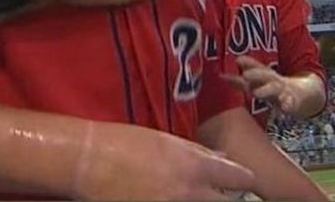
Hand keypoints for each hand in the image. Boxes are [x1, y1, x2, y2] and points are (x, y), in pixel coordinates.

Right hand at [75, 123, 255, 200]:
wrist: (88, 159)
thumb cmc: (121, 141)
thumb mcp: (161, 139)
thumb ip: (193, 152)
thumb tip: (218, 159)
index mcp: (193, 165)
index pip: (238, 177)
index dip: (245, 179)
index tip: (247, 181)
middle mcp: (190, 191)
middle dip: (226, 198)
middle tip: (221, 194)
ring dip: (203, 201)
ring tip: (189, 193)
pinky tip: (167, 196)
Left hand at [225, 56, 297, 112]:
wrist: (302, 94)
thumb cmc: (271, 87)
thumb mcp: (257, 83)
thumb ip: (238, 81)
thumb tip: (219, 76)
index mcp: (265, 74)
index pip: (255, 66)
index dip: (248, 63)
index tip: (237, 60)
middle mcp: (273, 80)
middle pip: (265, 75)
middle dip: (255, 74)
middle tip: (245, 75)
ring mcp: (283, 91)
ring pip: (275, 89)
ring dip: (266, 90)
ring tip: (256, 93)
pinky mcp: (292, 102)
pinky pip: (290, 104)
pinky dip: (287, 106)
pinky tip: (284, 108)